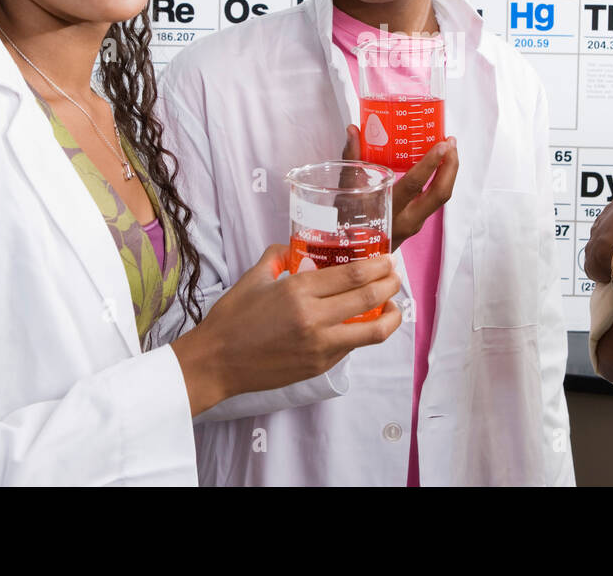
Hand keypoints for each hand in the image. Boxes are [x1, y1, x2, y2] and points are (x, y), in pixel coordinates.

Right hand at [172, 244, 402, 416]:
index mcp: (298, 290)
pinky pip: (352, 347)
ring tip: (393, 305)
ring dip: (391, 315)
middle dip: (391, 284)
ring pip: (373, 331)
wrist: (216, 363)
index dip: (378, 266)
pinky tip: (365, 323)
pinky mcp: (319, 366)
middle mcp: (313, 318)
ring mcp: (319, 345)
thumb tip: (295, 246)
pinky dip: (365, 333)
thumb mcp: (254, 277)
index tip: (388, 260)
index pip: (353, 275)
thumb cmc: (232, 318)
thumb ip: (278, 255)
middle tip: (396, 276)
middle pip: (369, 297)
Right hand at [343, 124, 458, 251]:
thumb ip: (351, 159)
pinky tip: (438, 166)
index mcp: (389, 210)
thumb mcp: (344, 192)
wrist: (351, 259)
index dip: (431, 164)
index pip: (416, 185)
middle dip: (451, 166)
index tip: (442, 144)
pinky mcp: (417, 224)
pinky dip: (439, 181)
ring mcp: (415, 224)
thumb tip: (353, 130)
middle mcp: (407, 219)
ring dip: (448, 172)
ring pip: (440, 198)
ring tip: (449, 149)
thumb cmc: (344, 226)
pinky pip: (433, 201)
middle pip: (441, 193)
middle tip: (451, 142)